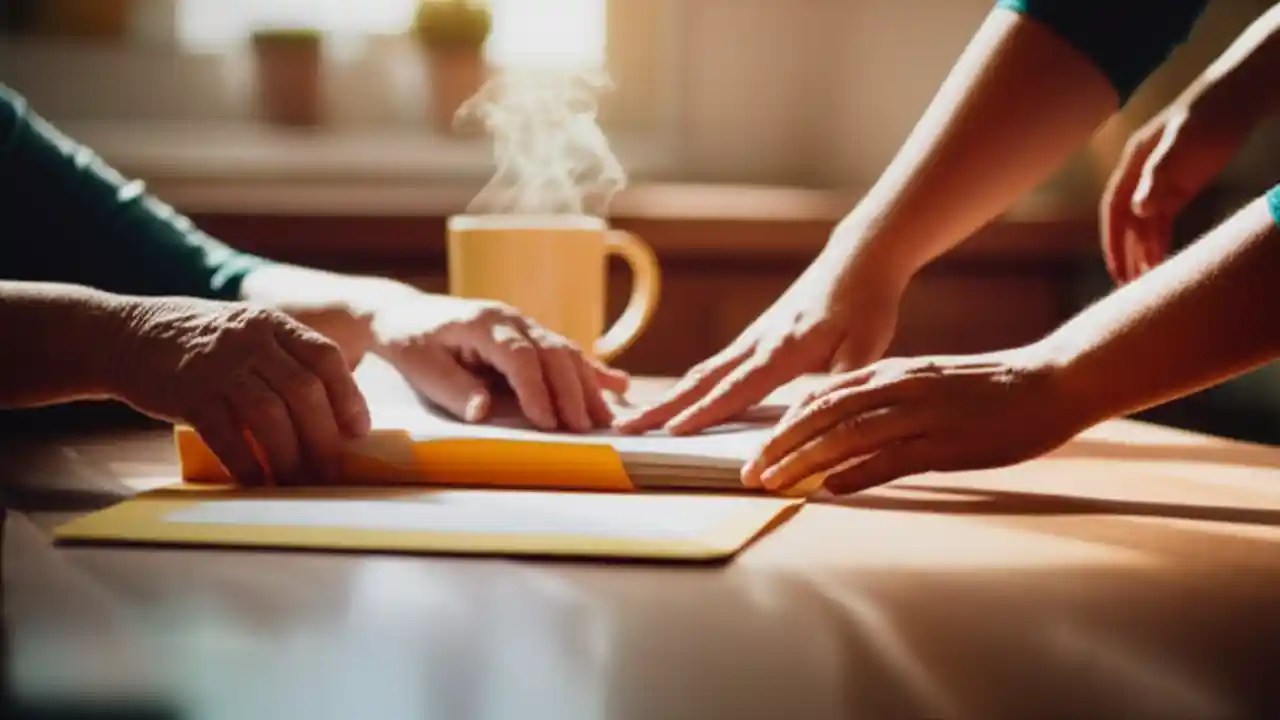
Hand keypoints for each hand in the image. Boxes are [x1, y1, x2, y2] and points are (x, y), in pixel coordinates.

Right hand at [112, 298, 370, 484]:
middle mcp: (250, 340)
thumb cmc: (196, 343)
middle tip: (331, 471)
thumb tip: (329, 414)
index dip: (349, 398)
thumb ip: (282, 358)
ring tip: (299, 483)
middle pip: (304, 391)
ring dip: (289, 456)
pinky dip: (247, 464)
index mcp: (271, 323)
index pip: (325, 358)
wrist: (124, 335)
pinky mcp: (188, 393)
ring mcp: (218, 365)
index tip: (359, 432)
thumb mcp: (244, 331)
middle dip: (324, 438)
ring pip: (270, 415)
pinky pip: (227, 435)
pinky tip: (259, 483)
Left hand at [370, 295, 627, 431]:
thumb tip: (482, 412)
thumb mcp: (420, 368)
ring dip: (588, 385)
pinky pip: (566, 353)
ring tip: (605, 419)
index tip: (548, 423)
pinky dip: (592, 371)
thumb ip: (452, 390)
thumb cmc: (411, 343)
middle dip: (572, 391)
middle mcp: (511, 319)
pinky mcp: (532, 336)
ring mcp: (525, 324)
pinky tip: (619, 386)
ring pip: (566, 352)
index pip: (519, 356)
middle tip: (585, 429)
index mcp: (482, 322)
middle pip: (552, 352)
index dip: (536, 390)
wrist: (406, 314)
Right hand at [616, 243, 906, 435]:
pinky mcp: (754, 338)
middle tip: (624, 429)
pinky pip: (712, 366)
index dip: (705, 412)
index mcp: (783, 350)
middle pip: (701, 380)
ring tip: (634, 420)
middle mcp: (757, 343)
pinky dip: (687, 386)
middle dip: (661, 407)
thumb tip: (812, 418)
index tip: (671, 430)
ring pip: (701, 372)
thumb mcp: (866, 349)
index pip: (737, 387)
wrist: (859, 260)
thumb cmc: (867, 305)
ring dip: (666, 398)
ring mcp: (751, 339)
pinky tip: (676, 401)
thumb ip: (837, 384)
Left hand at [742, 349, 1090, 494]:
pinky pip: (894, 458)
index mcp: (891, 374)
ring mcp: (923, 414)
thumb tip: (841, 438)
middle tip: (749, 474)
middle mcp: (899, 388)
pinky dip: (859, 473)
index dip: (783, 426)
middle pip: (824, 416)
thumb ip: (882, 406)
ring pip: (850, 435)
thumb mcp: (925, 386)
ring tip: (775, 483)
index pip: (821, 398)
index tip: (754, 451)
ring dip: (806, 461)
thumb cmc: (987, 390)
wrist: (1050, 382)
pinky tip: (831, 489)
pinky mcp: (949, 442)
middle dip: (781, 446)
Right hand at [1101, 91, 1249, 283]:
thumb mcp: (1184, 145)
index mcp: (1134, 163)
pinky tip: (1163, 259)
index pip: (1114, 208)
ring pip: (1144, 223)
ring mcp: (1160, 181)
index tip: (1117, 269)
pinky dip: (1160, 240)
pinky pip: (1163, 220)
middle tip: (1129, 286)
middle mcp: (1141, 175)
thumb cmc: (1211, 116)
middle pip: (1126, 221)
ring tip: (1145, 281)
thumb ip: (1160, 176)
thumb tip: (1138, 211)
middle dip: (1125, 252)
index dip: (1112, 240)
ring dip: (1143, 250)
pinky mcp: (1180, 185)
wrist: (1240, 95)